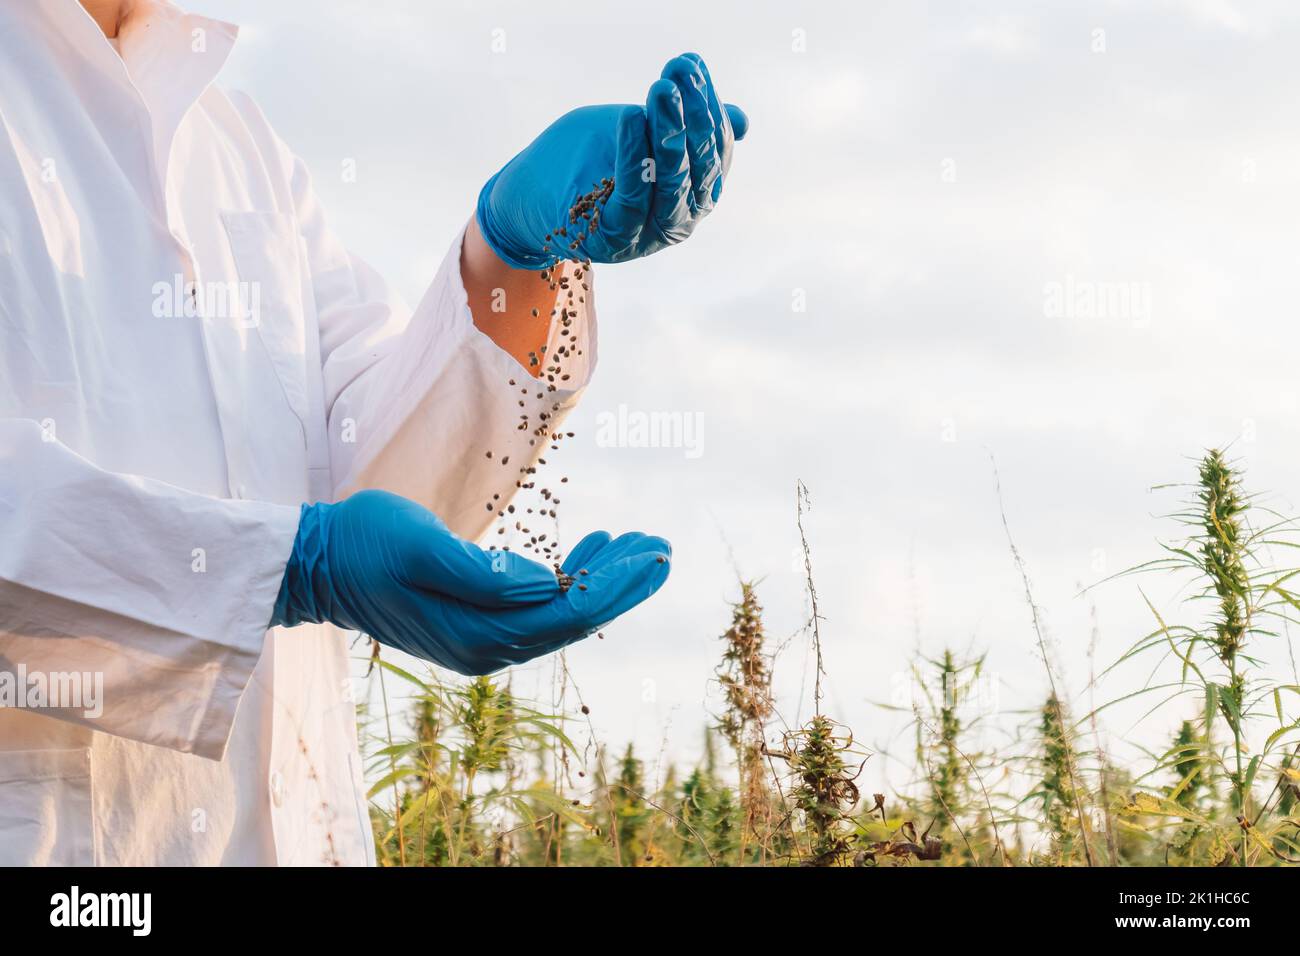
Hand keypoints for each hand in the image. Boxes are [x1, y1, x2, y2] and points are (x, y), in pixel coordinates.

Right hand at [271, 490, 671, 674]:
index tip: (655, 551)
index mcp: (480, 634)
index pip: (571, 611)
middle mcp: (489, 649)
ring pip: (563, 614)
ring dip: (603, 580)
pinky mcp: (477, 625)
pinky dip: (571, 580)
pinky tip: (591, 552)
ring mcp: (484, 641)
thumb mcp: (421, 547)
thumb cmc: (365, 543)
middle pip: (576, 618)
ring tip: (638, 543)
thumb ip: (482, 573)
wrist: (317, 565)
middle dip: (624, 583)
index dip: (618, 583)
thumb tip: (545, 586)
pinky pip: (540, 609)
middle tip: (663, 547)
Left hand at [476, 52, 748, 269]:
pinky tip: (631, 118)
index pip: (715, 152)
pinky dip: (634, 158)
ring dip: (670, 136)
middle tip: (680, 74)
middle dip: (695, 118)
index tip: (691, 64)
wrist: (529, 194)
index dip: (708, 108)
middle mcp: (679, 220)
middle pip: (701, 171)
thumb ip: (685, 128)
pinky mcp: (613, 239)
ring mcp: (648, 235)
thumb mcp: (641, 134)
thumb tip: (741, 119)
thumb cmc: (589, 161)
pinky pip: (632, 199)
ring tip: (662, 91)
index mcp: (693, 195)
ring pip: (673, 188)